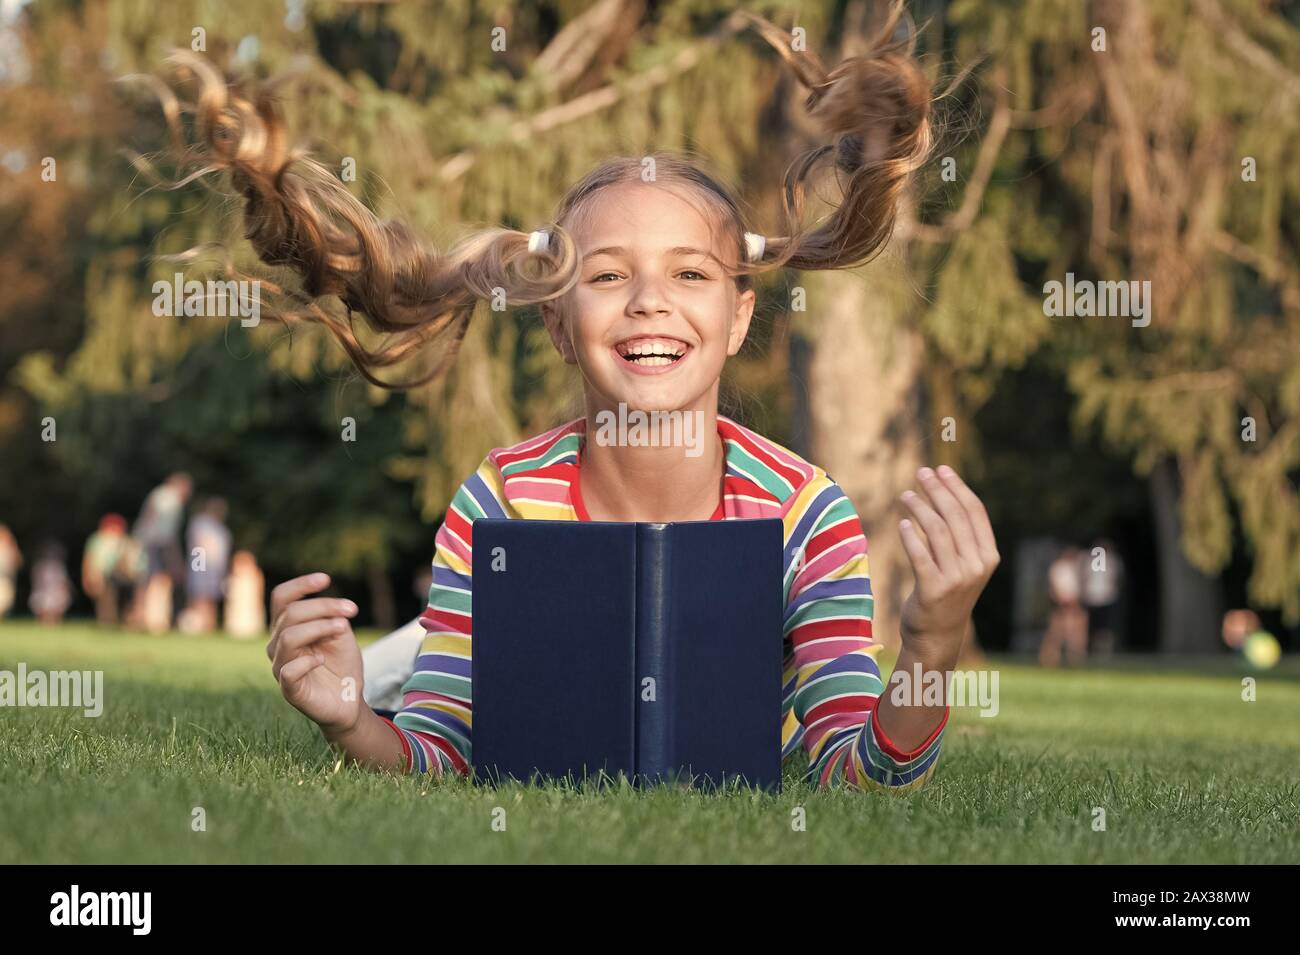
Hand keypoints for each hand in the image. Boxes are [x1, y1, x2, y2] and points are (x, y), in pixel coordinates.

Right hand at [267, 573, 363, 737]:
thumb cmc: (341, 664)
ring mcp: (280, 667)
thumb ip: (333, 618)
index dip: (300, 585)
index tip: (326, 579)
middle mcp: (278, 645)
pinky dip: (307, 661)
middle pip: (290, 614)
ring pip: (288, 637)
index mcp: (287, 627)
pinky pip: (289, 670)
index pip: (281, 598)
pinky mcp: (288, 689)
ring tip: (342, 629)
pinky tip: (322, 659)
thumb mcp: (341, 634)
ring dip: (320, 627)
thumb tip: (330, 612)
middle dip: (323, 606)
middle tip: (351, 610)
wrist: (349, 700)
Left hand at [897, 466, 999, 656]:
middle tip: (920, 473)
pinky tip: (903, 524)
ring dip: (919, 508)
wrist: (938, 634)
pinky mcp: (934, 590)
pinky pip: (920, 556)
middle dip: (937, 490)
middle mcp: (977, 566)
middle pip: (955, 517)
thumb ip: (961, 535)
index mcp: (988, 556)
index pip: (975, 512)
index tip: (941, 469)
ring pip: (936, 531)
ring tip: (906, 495)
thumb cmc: (948, 591)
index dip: (957, 487)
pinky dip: (910, 537)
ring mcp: (957, 579)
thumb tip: (944, 492)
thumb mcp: (964, 564)